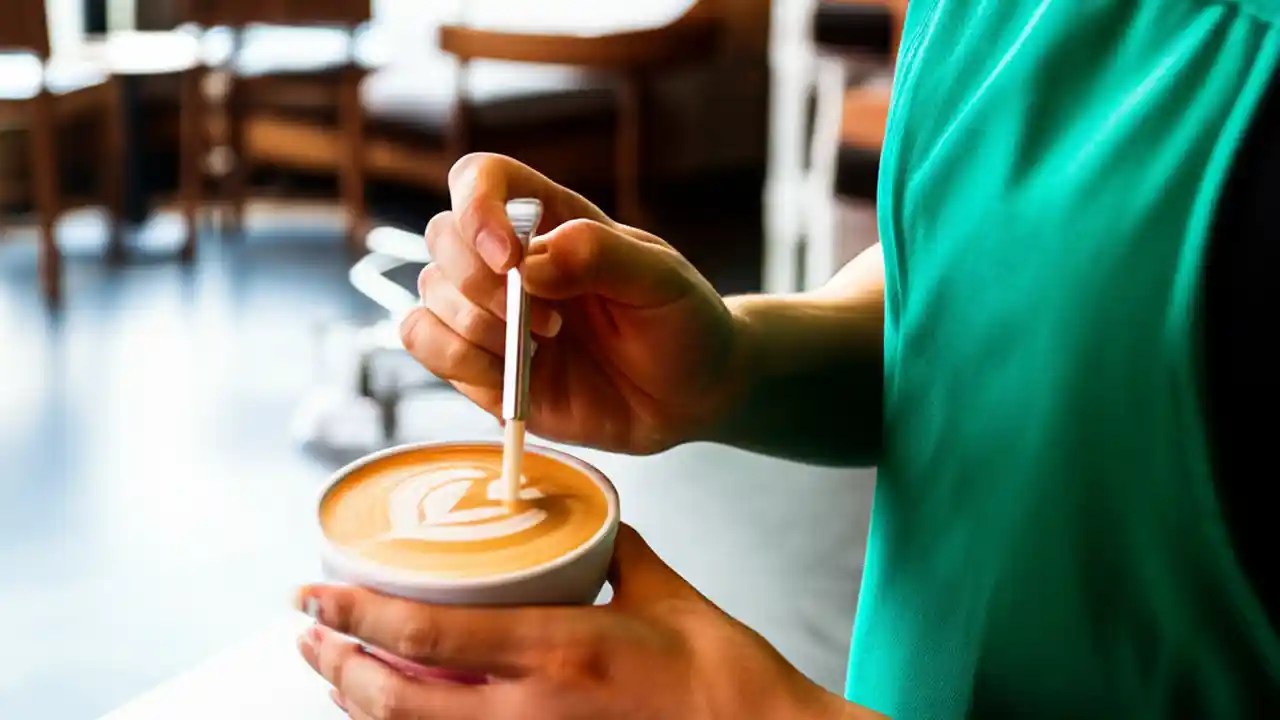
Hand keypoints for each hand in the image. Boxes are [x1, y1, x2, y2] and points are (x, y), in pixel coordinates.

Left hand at [295, 526, 883, 719]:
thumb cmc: (729, 683)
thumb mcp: (674, 598)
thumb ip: (621, 555)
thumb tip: (593, 522)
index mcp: (560, 654)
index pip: (427, 634)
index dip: (355, 616)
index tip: (313, 593)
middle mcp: (530, 714)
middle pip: (395, 701)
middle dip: (334, 666)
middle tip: (305, 633)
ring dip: (360, 704)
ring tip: (335, 671)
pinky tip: (402, 714)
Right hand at [404, 154, 741, 453]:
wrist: (691, 395)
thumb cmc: (682, 323)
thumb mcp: (661, 281)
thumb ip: (600, 256)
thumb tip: (528, 264)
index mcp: (551, 219)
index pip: (481, 178)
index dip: (476, 206)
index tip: (509, 256)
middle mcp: (511, 259)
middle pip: (442, 235)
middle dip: (480, 283)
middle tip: (550, 324)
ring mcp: (491, 311)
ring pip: (429, 292)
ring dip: (475, 326)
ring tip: (542, 351)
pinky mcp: (481, 364)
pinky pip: (425, 344)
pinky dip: (454, 360)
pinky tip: (509, 379)